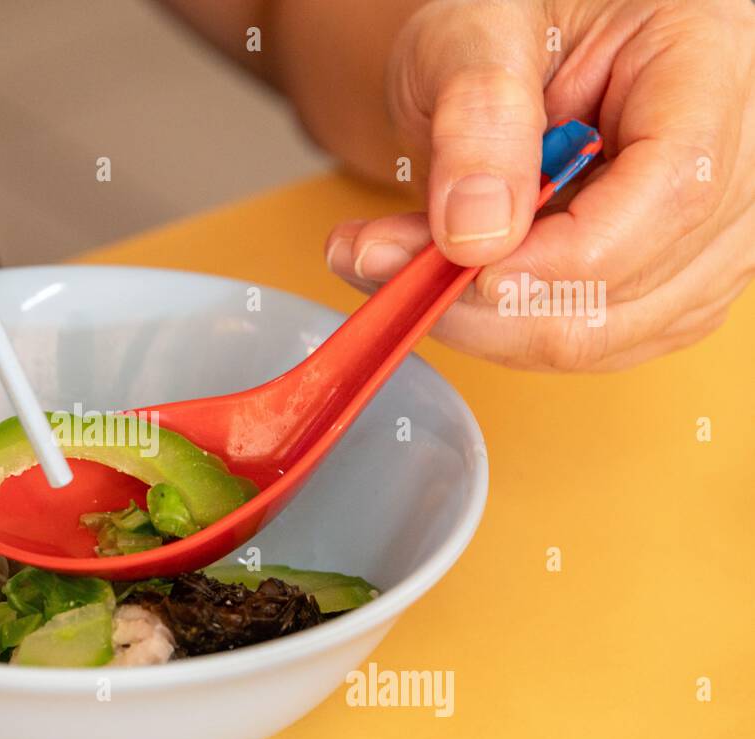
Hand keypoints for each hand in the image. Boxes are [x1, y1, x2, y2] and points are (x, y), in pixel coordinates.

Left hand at [324, 0, 754, 370]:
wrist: (508, 55)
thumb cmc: (507, 23)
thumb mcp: (473, 33)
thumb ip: (477, 118)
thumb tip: (476, 233)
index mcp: (709, 66)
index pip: (672, 192)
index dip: (566, 256)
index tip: (465, 271)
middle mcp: (733, 162)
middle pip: (634, 285)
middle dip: (491, 300)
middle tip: (379, 260)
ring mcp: (705, 238)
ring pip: (604, 337)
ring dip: (481, 321)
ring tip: (392, 259)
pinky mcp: (661, 288)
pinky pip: (585, 346)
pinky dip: (496, 329)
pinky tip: (439, 283)